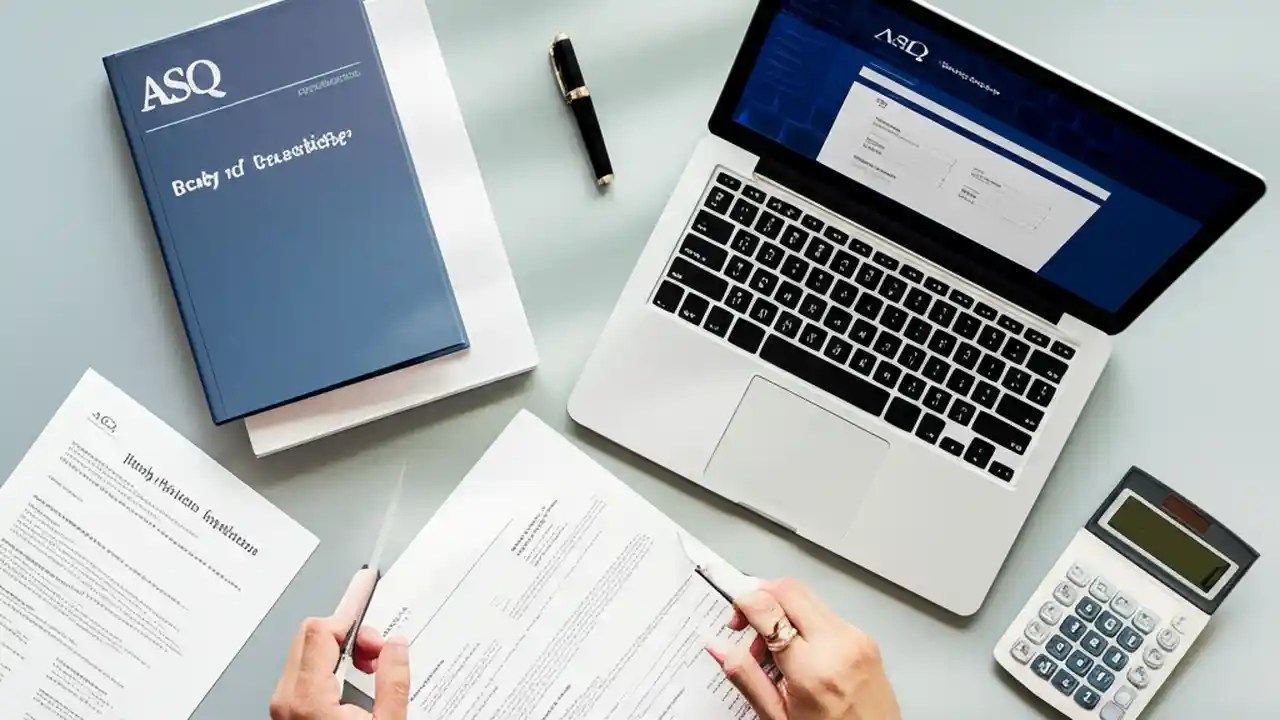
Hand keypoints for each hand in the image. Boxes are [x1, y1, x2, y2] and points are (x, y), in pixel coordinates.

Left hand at [270, 571, 410, 719]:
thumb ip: (393, 683)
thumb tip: (396, 646)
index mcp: (309, 698)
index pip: (321, 631)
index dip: (349, 610)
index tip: (364, 588)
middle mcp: (288, 698)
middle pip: (311, 634)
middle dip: (349, 633)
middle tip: (377, 651)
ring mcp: (284, 703)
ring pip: (307, 649)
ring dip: (341, 649)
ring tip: (368, 670)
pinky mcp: (287, 708)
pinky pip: (304, 668)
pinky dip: (330, 665)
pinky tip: (353, 680)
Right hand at [707, 579, 900, 719]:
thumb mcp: (778, 717)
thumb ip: (747, 678)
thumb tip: (720, 649)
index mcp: (812, 669)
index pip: (768, 608)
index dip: (743, 602)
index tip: (735, 614)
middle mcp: (837, 645)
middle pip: (789, 589)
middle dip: (761, 595)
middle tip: (746, 622)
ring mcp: (856, 638)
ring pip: (808, 597)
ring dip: (782, 609)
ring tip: (772, 646)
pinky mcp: (866, 639)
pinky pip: (826, 613)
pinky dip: (804, 620)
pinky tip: (797, 649)